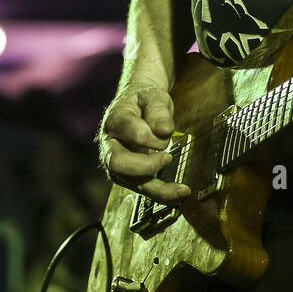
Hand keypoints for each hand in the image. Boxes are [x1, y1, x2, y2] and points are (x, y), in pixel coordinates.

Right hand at [96, 81, 190, 205]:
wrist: (138, 106)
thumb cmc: (144, 101)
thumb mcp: (153, 96)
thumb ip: (158, 110)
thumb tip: (164, 131)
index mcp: (114, 121)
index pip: (129, 132)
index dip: (149, 135)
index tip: (166, 131)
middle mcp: (110, 146)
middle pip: (118, 163)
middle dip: (146, 165)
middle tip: (167, 157)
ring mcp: (118, 164)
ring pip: (131, 182)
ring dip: (158, 189)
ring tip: (182, 189)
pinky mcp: (130, 176)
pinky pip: (144, 189)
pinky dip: (163, 195)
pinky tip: (179, 195)